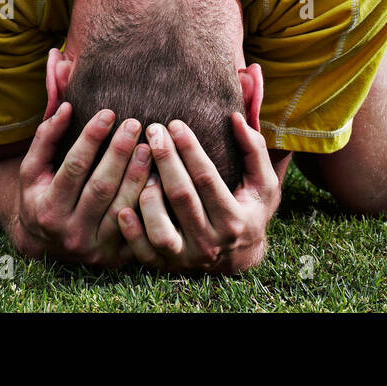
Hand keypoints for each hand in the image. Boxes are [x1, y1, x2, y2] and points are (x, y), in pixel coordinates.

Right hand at [14, 103, 152, 266]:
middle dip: (119, 153)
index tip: (108, 113)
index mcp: (48, 209)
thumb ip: (45, 138)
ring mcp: (94, 248)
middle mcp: (70, 232)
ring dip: (138, 175)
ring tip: (148, 147)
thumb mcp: (32, 170)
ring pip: (122, 207)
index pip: (73, 167)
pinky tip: (158, 178)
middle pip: (101, 187)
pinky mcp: (114, 257)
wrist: (45, 243)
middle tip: (134, 124)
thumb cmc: (40, 196)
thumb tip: (67, 107)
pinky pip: (137, 227)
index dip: (91, 138)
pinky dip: (148, 202)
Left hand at [116, 112, 279, 273]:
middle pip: (181, 197)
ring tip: (142, 165)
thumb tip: (236, 119)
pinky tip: (123, 207)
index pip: (206, 179)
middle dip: (165, 158)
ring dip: (147, 194)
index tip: (175, 124)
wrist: (239, 257)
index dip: (190, 149)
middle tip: (152, 129)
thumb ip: (254, 150)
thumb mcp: (264, 182)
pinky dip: (131, 232)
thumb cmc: (249, 209)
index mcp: (234, 220)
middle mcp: (210, 243)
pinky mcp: (167, 266)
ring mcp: (187, 257)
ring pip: (159, 229)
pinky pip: (143, 253)